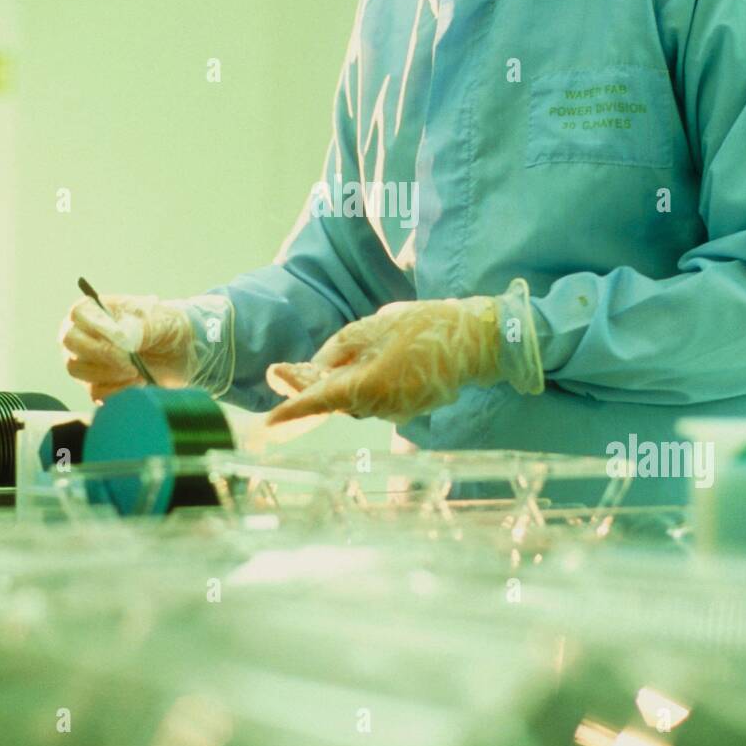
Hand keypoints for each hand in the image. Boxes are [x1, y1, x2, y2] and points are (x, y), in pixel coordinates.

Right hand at [59, 294, 194, 402]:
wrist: (178, 351)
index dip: (98, 328)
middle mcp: (83, 334)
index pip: (77, 314)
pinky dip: (117, 390)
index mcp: (95, 309)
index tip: (124, 340)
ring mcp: (86, 361)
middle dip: (100, 353)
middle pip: (69, 342)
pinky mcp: (96, 384)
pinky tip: (139, 383)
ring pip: (77, 369)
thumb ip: (136, 327)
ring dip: (110, 373)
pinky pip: (95, 391)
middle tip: (128, 361)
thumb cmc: (163, 326)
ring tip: (138, 372)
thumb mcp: (156, 320)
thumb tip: (120, 342)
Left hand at [266, 297, 502, 424]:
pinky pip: (377, 401)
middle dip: (311, 388)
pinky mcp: (412, 410)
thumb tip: (317, 365)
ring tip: (332, 362)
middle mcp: (382, 407)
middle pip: (337, 402)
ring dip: (340, 386)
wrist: (477, 340)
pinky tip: (369, 366)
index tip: (268, 421)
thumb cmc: (426, 325)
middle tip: (284, 371)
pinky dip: (364, 388)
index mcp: (370, 384)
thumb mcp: (377, 324)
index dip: (293, 409)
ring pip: (356, 402)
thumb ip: (342, 347)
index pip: (322, 400)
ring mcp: (399, 413)